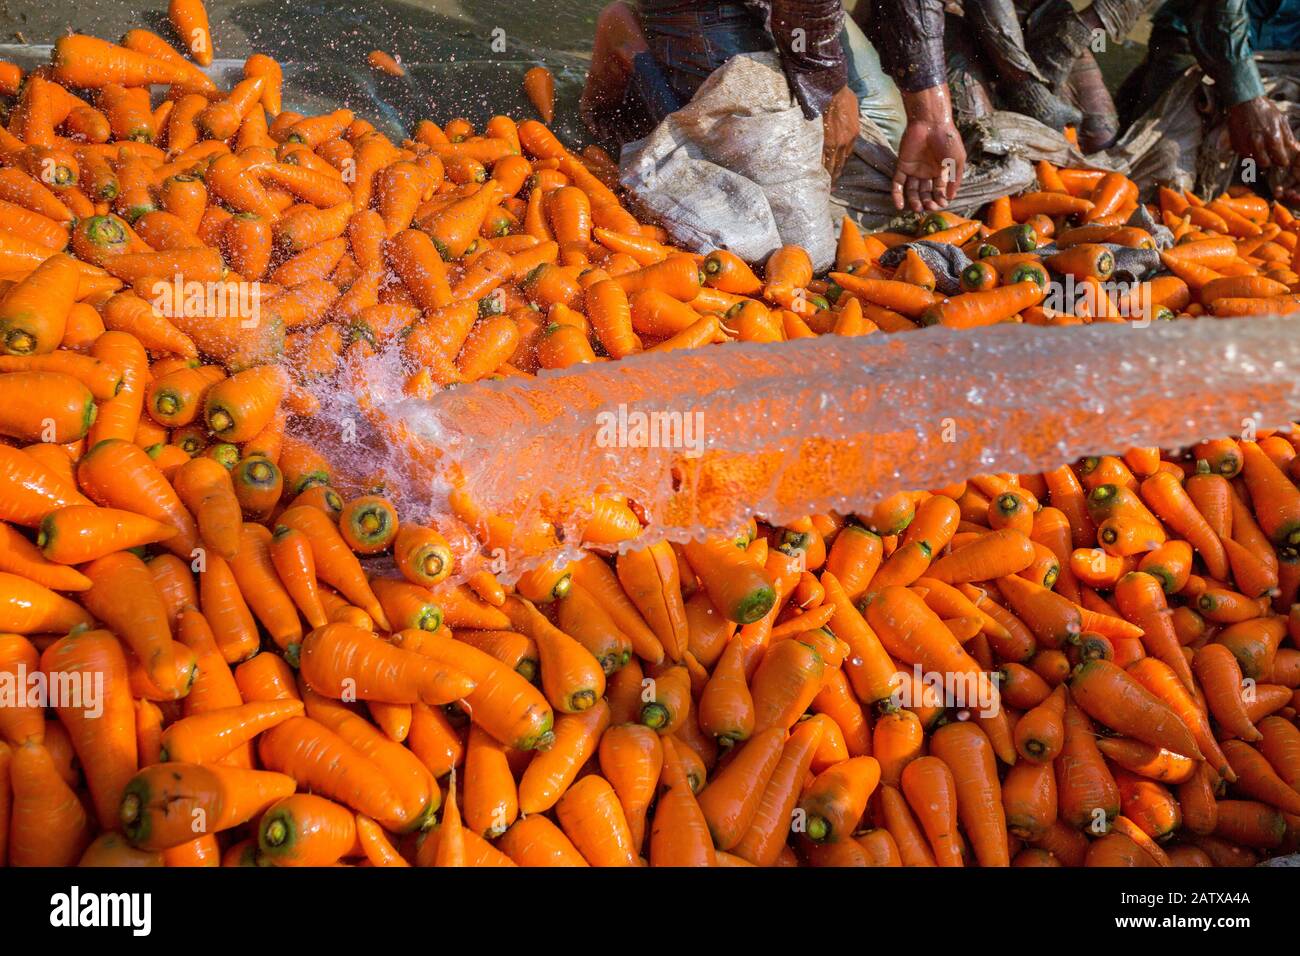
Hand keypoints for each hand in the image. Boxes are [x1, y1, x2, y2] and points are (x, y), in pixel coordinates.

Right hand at [822, 85, 859, 182]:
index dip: (840, 164)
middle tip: (831, 187)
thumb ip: (851, 119)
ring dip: (826, 176)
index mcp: (854, 134)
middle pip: (839, 163)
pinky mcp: (822, 141)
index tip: (836, 171)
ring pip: (830, 165)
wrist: (831, 88)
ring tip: (822, 186)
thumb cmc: (842, 93)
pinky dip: (818, 169)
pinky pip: (820, 160)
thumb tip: (846, 122)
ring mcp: (834, 143)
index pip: (847, 155)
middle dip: (835, 175)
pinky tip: (814, 176)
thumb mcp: (854, 107)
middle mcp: (846, 142)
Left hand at [893, 85, 965, 211]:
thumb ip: (955, 179)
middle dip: (927, 202)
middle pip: (925, 192)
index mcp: (940, 171)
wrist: (932, 123)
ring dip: (914, 201)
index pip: (938, 190)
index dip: (939, 199)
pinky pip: (897, 184)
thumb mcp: (957, 160)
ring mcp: (914, 169)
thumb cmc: (948, 140)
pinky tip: (900, 206)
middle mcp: (926, 172)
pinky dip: (897, 195)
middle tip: (929, 207)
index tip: (941, 205)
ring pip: (912, 191)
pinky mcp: (902, 166)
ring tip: (918, 208)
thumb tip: (951, 197)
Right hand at [1228, 96, 1298, 169]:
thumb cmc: (1266, 110)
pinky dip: (1248, 152)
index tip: (1283, 161)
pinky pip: (1243, 154)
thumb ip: (1287, 137)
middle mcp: (1258, 141)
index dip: (1282, 161)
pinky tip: (1251, 145)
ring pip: (1252, 160)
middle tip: (1270, 158)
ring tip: (1260, 151)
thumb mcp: (1281, 120)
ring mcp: (1245, 143)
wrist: (1245, 102)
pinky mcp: (1236, 143)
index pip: (1279, 157)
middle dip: (1268, 162)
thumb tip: (1296, 149)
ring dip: (1257, 158)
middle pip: (1264, 163)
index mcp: (1272, 136)